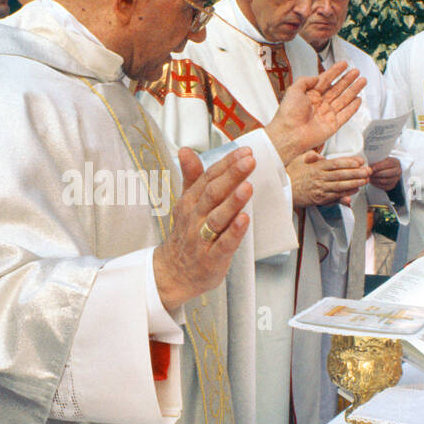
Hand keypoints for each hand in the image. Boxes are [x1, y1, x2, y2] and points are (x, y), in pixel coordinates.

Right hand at [153, 147, 252, 310]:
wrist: (174, 273)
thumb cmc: (186, 235)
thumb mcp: (186, 204)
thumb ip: (191, 177)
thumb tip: (185, 150)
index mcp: (190, 202)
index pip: (208, 178)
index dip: (226, 164)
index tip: (244, 152)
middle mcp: (194, 218)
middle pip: (212, 193)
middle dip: (231, 176)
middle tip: (248, 161)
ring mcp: (202, 239)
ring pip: (217, 217)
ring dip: (232, 202)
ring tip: (247, 187)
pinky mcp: (212, 258)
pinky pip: (223, 244)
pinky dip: (234, 232)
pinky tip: (244, 220)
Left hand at [265, 61, 366, 164]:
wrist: (290, 134)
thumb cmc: (288, 114)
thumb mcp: (293, 90)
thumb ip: (305, 80)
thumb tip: (316, 77)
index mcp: (310, 95)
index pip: (325, 80)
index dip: (335, 71)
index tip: (344, 64)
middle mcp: (319, 104)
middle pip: (337, 88)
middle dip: (347, 79)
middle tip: (356, 71)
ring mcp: (327, 114)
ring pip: (344, 99)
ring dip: (353, 90)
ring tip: (362, 81)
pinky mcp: (333, 125)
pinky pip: (346, 115)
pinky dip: (353, 107)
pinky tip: (359, 99)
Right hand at [287, 151, 369, 207]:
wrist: (281, 190)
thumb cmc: (289, 174)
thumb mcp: (298, 160)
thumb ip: (310, 155)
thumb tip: (319, 155)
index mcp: (316, 166)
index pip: (336, 163)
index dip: (350, 162)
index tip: (360, 161)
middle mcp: (319, 177)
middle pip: (342, 174)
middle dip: (357, 172)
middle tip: (368, 171)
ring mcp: (319, 188)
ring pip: (340, 185)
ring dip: (354, 183)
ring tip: (365, 181)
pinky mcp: (318, 198)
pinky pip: (334, 196)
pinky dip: (345, 194)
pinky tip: (353, 192)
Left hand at [368, 156, 401, 191]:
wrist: (388, 169)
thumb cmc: (383, 163)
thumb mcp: (381, 159)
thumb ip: (377, 162)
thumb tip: (369, 168)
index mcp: (395, 162)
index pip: (388, 164)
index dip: (379, 166)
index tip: (371, 168)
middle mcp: (398, 171)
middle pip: (386, 174)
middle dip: (376, 174)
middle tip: (370, 174)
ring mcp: (396, 179)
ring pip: (384, 181)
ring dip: (375, 180)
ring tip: (370, 178)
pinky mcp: (392, 185)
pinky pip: (384, 187)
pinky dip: (377, 185)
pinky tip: (372, 182)